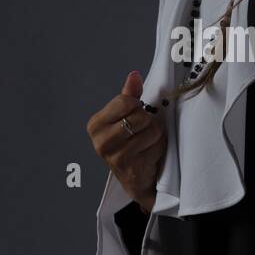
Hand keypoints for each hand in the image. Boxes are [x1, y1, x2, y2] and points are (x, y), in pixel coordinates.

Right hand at [86, 70, 165, 212]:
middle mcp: (100, 141)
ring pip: (151, 130)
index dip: (137, 106)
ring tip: (146, 144)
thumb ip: (129, 96)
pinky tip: (149, 155)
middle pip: (140, 116)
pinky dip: (158, 148)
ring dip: (155, 136)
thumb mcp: (125, 117)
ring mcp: (114, 156)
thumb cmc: (130, 144)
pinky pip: (156, 146)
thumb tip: (134, 76)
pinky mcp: (131, 168)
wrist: (135, 179)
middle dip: (148, 122)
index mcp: (96, 125)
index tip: (135, 114)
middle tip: (142, 132)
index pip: (125, 102)